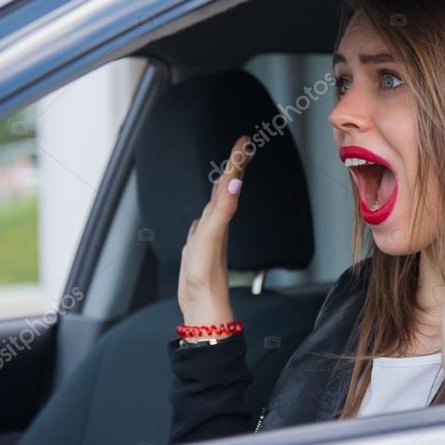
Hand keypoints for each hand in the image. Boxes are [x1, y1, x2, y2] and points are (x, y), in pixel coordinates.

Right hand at [177, 136, 252, 339]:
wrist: (201, 304)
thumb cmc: (205, 274)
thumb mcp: (211, 237)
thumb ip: (222, 210)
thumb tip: (234, 183)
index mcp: (222, 216)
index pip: (231, 180)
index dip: (237, 159)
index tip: (245, 140)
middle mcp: (218, 221)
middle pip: (227, 186)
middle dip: (234, 165)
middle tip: (242, 145)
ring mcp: (210, 233)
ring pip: (218, 200)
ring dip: (224, 182)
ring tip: (230, 168)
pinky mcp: (200, 244)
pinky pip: (207, 218)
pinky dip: (210, 207)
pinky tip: (210, 207)